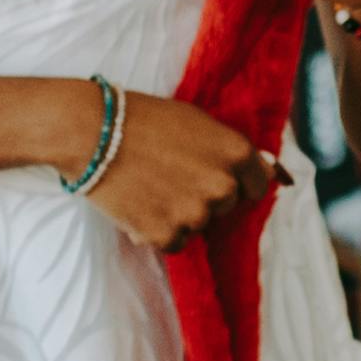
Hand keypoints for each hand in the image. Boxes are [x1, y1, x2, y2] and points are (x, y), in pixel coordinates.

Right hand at [65, 82, 263, 250]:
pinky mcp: (166, 235)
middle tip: (170, 175)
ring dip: (179, 213)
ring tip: (149, 188)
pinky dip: (159, 231)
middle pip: (225, 205)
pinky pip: (175, 242)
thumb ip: (229, 150)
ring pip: (198, 224)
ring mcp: (195, 214)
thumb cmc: (143, 118)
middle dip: (204, 195)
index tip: (216, 178)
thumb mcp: (197, 122)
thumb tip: (268, 172)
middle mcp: (222, 187)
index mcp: (236, 154)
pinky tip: (140, 206)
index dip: (239, 181)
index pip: (259, 184)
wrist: (92, 132)